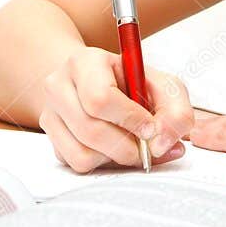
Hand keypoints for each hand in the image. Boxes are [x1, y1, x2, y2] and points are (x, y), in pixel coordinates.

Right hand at [37, 47, 193, 171]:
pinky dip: (101, 162)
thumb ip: (176, 112)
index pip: (100, 98)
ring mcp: (50, 112)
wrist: (99, 83)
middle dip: (127, 147)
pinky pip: (75, 163)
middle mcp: (59, 85)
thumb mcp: (163, 86)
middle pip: (90, 130)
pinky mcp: (52, 137)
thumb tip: (161, 144)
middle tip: (146, 147)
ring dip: (115, 157)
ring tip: (130, 145)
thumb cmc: (132, 83)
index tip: (150, 128)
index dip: (130, 119)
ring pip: (82, 152)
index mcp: (85, 62)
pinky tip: (112, 147)